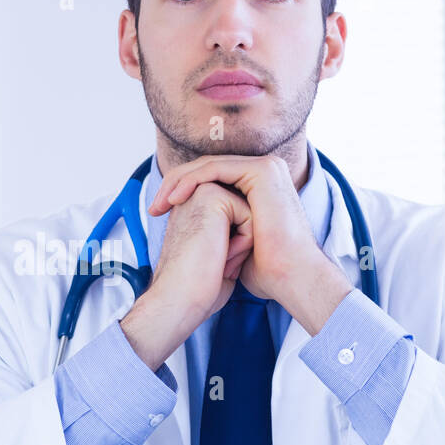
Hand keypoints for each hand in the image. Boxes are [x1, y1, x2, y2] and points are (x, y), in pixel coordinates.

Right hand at [120, 182, 251, 369]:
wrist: (178, 300)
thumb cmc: (198, 288)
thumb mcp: (219, 256)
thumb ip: (232, 236)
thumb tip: (257, 230)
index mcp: (193, 210)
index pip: (237, 222)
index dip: (234, 251)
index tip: (209, 267)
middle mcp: (194, 197)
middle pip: (246, 216)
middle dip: (239, 245)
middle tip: (214, 264)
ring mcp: (201, 193)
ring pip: (250, 214)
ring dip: (241, 244)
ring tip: (218, 260)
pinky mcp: (212, 196)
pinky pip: (250, 216)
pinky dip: (243, 243)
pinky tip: (221, 255)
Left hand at [149, 154, 351, 334]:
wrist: (290, 278)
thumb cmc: (267, 271)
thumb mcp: (234, 245)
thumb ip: (220, 229)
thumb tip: (193, 233)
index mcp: (258, 187)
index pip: (212, 179)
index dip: (182, 192)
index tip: (159, 213)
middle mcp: (263, 173)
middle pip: (208, 169)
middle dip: (175, 185)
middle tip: (154, 208)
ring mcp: (265, 168)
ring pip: (208, 166)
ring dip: (178, 183)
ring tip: (159, 205)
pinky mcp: (262, 171)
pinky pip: (216, 169)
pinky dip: (191, 181)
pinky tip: (175, 198)